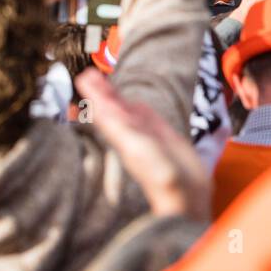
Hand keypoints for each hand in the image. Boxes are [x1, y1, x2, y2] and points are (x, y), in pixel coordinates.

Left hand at [75, 69, 208, 219]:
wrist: (186, 196)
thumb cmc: (162, 178)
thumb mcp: (139, 149)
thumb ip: (121, 128)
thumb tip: (100, 107)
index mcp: (122, 136)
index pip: (103, 111)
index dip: (93, 95)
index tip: (83, 78)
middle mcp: (131, 133)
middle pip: (111, 108)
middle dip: (101, 92)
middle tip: (89, 74)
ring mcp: (147, 134)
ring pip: (127, 111)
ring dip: (115, 96)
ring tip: (104, 80)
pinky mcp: (163, 136)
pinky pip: (147, 119)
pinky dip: (138, 108)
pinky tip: (135, 103)